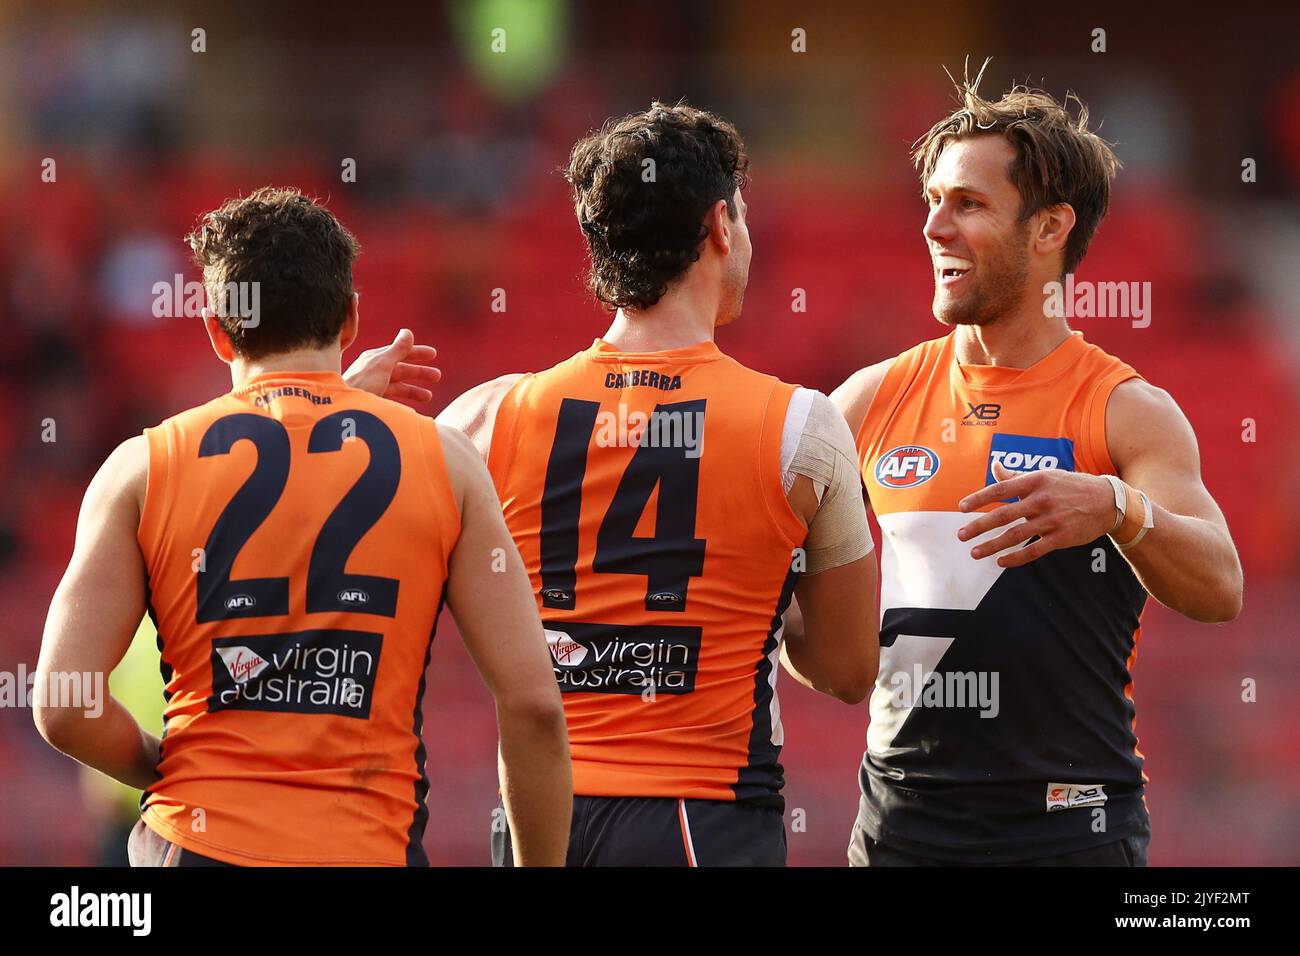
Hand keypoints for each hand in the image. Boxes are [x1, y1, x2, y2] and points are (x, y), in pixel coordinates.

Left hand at [343, 328, 441, 405]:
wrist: (342, 408)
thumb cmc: (362, 384)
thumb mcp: (382, 364)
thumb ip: (397, 349)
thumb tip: (408, 332)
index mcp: (376, 359)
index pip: (400, 352)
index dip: (417, 353)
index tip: (433, 354)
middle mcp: (374, 371)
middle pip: (401, 370)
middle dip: (419, 373)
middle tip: (437, 376)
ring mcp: (372, 386)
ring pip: (397, 386)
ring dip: (414, 390)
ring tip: (428, 397)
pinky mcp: (371, 401)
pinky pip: (390, 399)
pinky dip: (403, 402)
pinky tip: (411, 408)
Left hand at [956, 461, 1116, 567]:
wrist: (1108, 501)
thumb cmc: (1071, 486)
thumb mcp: (1045, 475)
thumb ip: (1017, 476)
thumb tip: (994, 467)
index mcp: (1035, 481)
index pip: (1000, 489)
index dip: (979, 498)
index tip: (961, 508)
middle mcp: (1041, 500)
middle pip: (1004, 515)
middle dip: (979, 526)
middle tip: (960, 535)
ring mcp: (1052, 519)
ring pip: (1016, 535)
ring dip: (992, 545)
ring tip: (975, 552)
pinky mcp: (1062, 537)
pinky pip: (1034, 550)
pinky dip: (1016, 558)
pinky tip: (1000, 562)